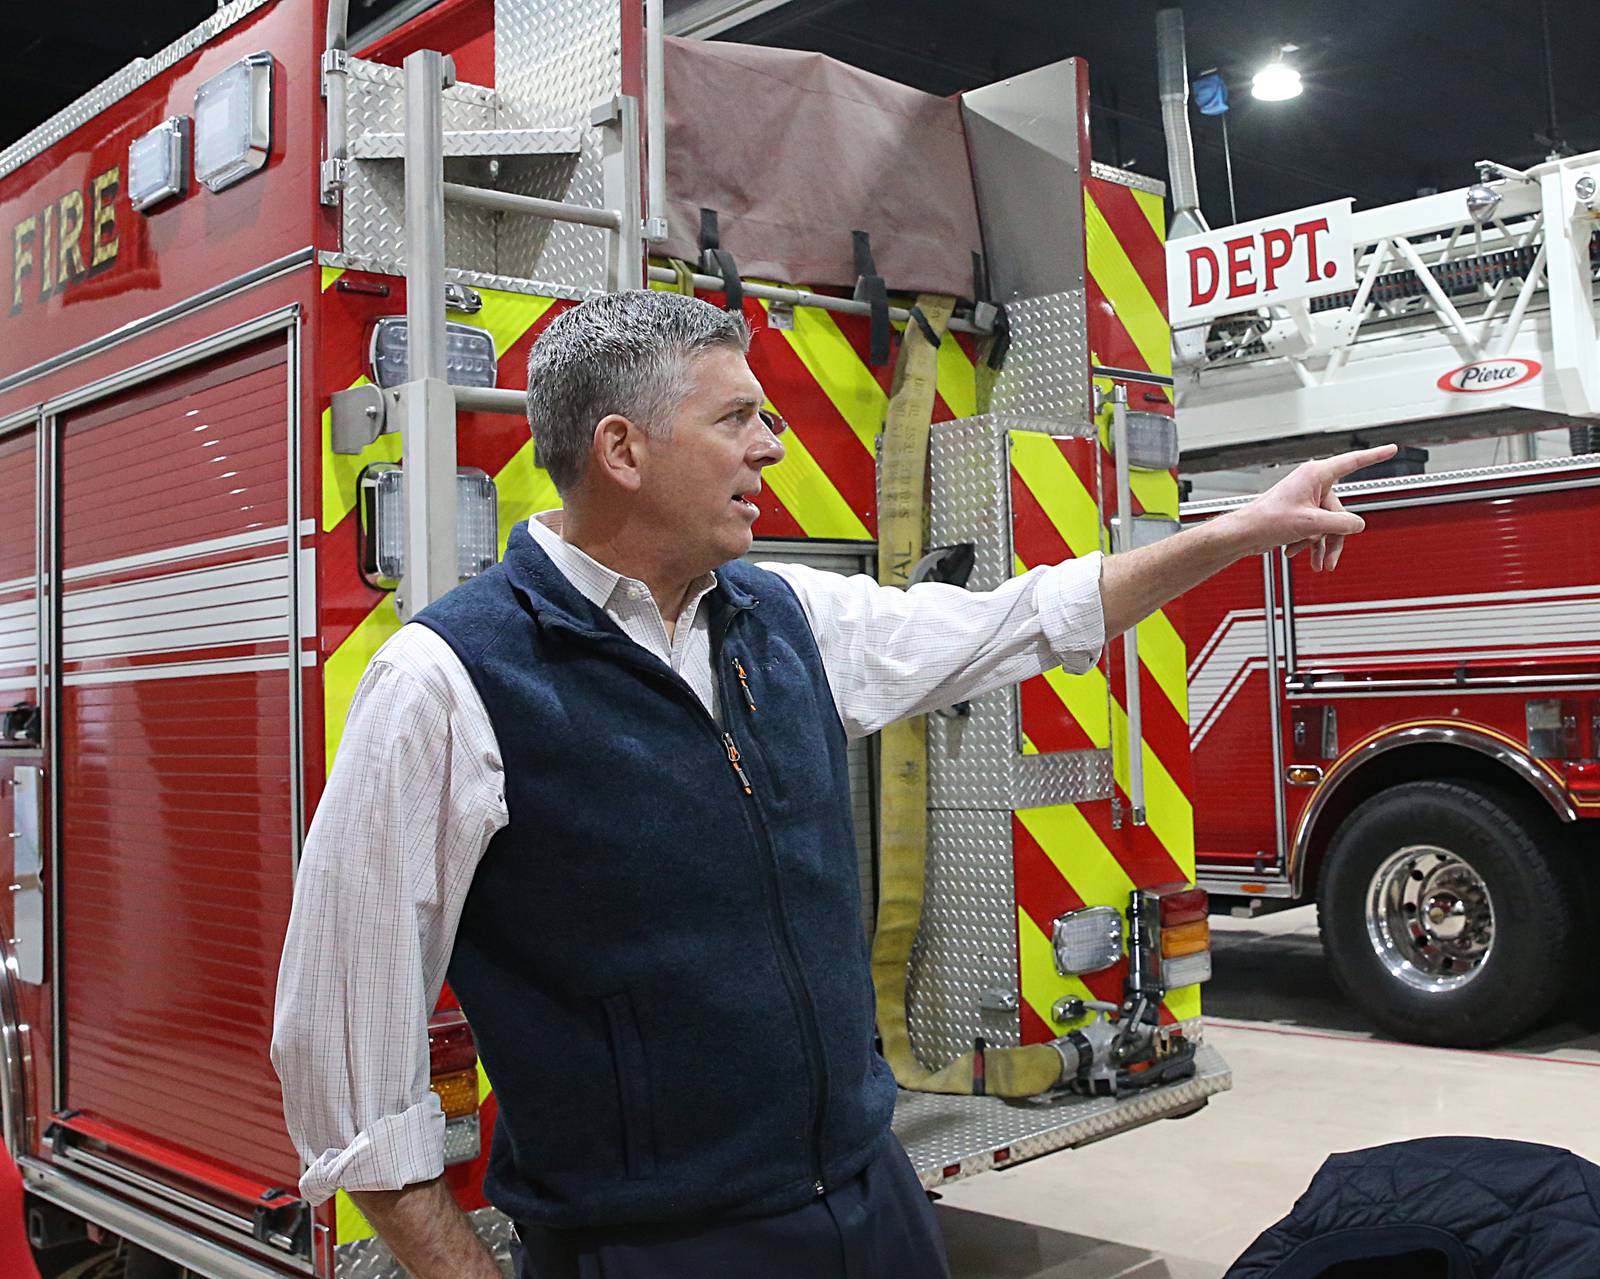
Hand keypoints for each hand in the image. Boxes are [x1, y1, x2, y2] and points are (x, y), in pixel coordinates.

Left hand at [1217, 444, 1397, 570]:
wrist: (1244, 534)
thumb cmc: (1267, 520)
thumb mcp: (1311, 525)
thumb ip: (1341, 524)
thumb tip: (1357, 525)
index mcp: (1315, 475)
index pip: (1352, 462)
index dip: (1374, 456)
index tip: (1392, 448)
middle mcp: (1311, 484)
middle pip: (1339, 511)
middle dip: (1335, 536)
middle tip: (1331, 559)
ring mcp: (1305, 500)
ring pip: (1327, 523)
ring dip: (1322, 545)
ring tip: (1319, 564)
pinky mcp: (1298, 514)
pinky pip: (1314, 528)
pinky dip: (1308, 543)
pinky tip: (1295, 553)